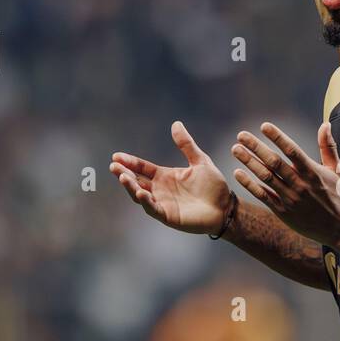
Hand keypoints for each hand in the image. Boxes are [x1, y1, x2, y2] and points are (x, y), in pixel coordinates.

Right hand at [110, 121, 232, 234]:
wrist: (226, 207)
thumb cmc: (214, 186)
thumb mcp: (200, 161)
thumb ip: (186, 145)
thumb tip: (176, 124)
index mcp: (164, 176)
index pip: (142, 168)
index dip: (129, 162)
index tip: (116, 156)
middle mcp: (160, 190)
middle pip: (136, 181)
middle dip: (124, 174)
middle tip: (113, 166)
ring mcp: (162, 203)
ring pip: (140, 195)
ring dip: (130, 187)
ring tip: (123, 177)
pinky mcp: (168, 216)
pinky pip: (153, 209)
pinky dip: (146, 201)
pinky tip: (141, 192)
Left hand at [231, 121, 339, 247]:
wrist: (338, 228)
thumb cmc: (337, 195)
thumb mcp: (336, 170)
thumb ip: (328, 146)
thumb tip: (325, 124)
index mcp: (313, 172)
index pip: (292, 151)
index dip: (278, 137)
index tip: (264, 126)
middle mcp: (300, 185)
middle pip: (274, 163)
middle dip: (256, 147)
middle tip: (241, 135)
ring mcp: (290, 199)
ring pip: (266, 177)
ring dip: (249, 162)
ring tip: (236, 149)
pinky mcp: (283, 211)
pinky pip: (263, 196)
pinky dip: (249, 184)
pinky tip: (237, 173)